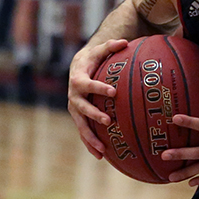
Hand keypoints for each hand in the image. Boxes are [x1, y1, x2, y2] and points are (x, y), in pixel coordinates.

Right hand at [66, 35, 129, 156]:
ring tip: (102, 150)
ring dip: (90, 138)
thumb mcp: (100, 50)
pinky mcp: (78, 118)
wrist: (77, 68)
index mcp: (78, 79)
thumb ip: (111, 46)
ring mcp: (74, 109)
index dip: (98, 88)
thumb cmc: (93, 59)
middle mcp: (73, 96)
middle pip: (81, 108)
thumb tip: (125, 41)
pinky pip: (83, 133)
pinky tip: (101, 156)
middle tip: (108, 121)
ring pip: (81, 125)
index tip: (113, 92)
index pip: (87, 84)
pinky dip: (90, 145)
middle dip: (94, 115)